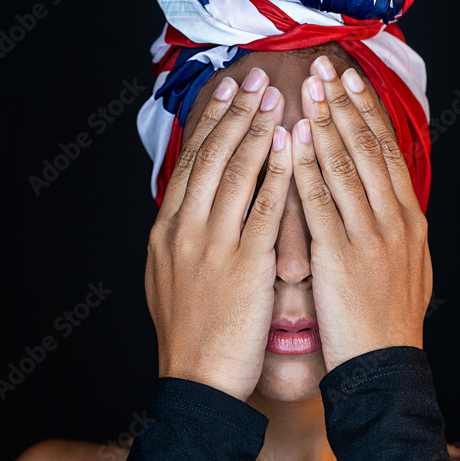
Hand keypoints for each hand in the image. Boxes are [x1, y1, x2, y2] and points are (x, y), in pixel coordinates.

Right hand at [145, 68, 292, 401]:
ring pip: (234, 172)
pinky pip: (264, 208)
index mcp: (166, 230)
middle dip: (233, 112)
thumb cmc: (190, 335)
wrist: (196, 383)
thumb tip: (190, 207)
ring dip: (257, 129)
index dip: (208, 122)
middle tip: (253, 77)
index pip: (187, 161)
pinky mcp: (244, 264)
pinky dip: (278, 172)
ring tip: (276, 97)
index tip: (225, 91)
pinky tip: (293, 146)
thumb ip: (181, 237)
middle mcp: (184, 229)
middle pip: (209, 156)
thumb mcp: (169, 277)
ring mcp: (212, 244)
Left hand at [292, 55, 432, 371]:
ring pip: (347, 165)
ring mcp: (371, 236)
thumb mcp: (405, 265)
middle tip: (326, 66)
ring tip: (308, 87)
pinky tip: (293, 140)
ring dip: (325, 122)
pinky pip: (322, 202)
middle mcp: (396, 219)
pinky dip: (307, 166)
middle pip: (370, 147)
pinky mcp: (342, 256)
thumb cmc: (387, 320)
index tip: (350, 79)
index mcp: (411, 219)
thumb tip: (383, 196)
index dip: (368, 111)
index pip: (388, 150)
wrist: (386, 367)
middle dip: (346, 103)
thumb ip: (392, 226)